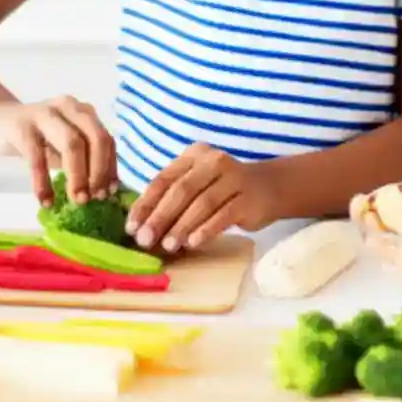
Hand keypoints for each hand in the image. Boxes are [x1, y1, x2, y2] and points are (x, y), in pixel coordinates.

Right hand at [0, 95, 117, 205]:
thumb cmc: (35, 137)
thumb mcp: (62, 144)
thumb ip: (81, 160)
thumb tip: (101, 191)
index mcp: (83, 112)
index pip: (107, 139)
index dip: (110, 167)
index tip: (108, 193)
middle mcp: (68, 107)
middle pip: (96, 138)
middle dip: (99, 172)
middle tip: (94, 198)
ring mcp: (44, 114)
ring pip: (73, 143)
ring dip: (79, 176)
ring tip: (77, 200)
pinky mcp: (21, 127)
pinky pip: (37, 157)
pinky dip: (43, 182)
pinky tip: (45, 200)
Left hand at [127, 143, 275, 252]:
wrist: (269, 187)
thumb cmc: (222, 189)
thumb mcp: (197, 184)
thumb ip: (172, 198)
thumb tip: (141, 227)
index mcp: (193, 156)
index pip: (163, 179)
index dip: (145, 204)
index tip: (131, 227)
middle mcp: (213, 162)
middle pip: (181, 191)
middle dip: (160, 217)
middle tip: (145, 240)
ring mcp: (233, 178)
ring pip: (202, 204)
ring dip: (182, 226)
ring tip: (168, 246)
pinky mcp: (248, 198)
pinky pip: (223, 215)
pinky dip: (206, 230)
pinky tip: (193, 243)